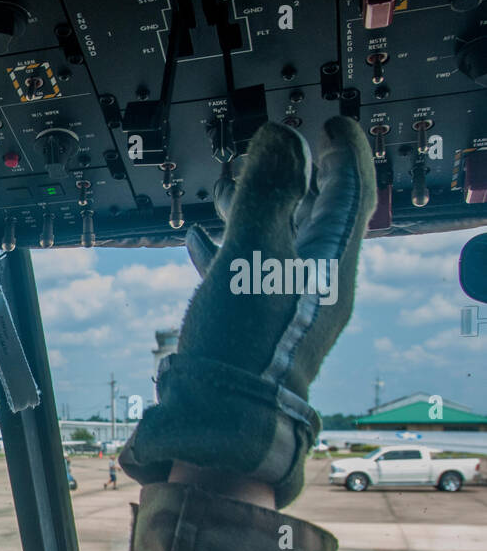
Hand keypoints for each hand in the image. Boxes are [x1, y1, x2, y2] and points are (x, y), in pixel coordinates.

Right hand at [119, 116, 376, 507]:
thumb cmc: (241, 345)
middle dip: (291, 177)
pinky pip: (242, 276)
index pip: (353, 193)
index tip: (330, 123)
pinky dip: (224, 249)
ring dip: (252, 211)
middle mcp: (313, 288)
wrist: (216, 427)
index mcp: (330, 266)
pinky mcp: (248, 332)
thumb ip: (267, 190)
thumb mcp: (254, 252)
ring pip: (273, 244)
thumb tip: (283, 139)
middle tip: (271, 150)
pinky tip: (198, 239)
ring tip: (225, 188)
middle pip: (313, 216)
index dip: (344, 152)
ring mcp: (281, 312)